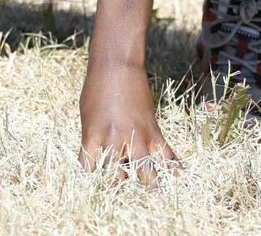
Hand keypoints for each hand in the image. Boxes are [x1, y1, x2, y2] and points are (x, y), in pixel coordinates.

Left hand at [78, 63, 175, 181]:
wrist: (117, 66)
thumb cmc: (96, 89)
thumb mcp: (87, 116)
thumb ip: (93, 141)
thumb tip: (99, 162)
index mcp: (92, 136)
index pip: (90, 170)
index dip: (92, 182)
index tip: (94, 189)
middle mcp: (114, 139)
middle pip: (117, 177)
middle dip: (118, 188)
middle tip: (120, 192)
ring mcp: (136, 136)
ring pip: (145, 171)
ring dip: (147, 184)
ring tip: (150, 193)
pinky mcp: (154, 131)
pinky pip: (166, 156)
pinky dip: (171, 169)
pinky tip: (173, 178)